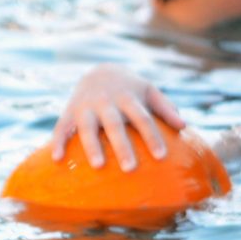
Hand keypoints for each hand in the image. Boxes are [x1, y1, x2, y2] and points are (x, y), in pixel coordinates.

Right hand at [50, 64, 184, 170]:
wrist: (100, 70)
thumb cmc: (132, 89)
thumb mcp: (150, 91)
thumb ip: (166, 108)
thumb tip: (183, 126)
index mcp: (129, 98)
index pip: (143, 118)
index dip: (152, 137)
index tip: (161, 157)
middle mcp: (106, 102)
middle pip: (115, 125)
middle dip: (122, 147)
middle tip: (131, 169)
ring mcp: (86, 107)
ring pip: (87, 127)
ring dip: (92, 146)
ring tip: (99, 166)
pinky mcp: (69, 112)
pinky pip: (60, 128)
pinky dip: (57, 142)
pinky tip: (57, 160)